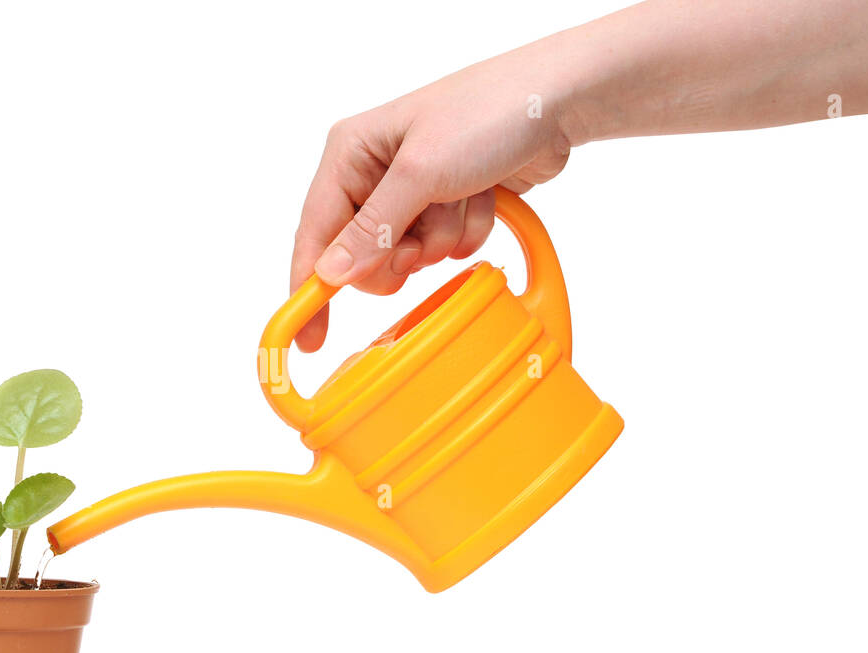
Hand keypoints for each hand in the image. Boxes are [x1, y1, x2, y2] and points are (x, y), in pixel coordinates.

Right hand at [290, 54, 574, 351]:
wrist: (558, 98)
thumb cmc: (487, 111)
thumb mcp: (421, 171)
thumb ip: (374, 228)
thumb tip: (331, 273)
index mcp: (350, 153)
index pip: (315, 232)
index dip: (309, 286)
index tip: (309, 339)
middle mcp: (374, 172)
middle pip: (363, 256)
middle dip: (401, 254)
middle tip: (421, 238)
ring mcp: (413, 190)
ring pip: (411, 256)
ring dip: (444, 237)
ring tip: (464, 195)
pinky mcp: (447, 203)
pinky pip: (445, 246)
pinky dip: (468, 231)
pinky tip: (483, 196)